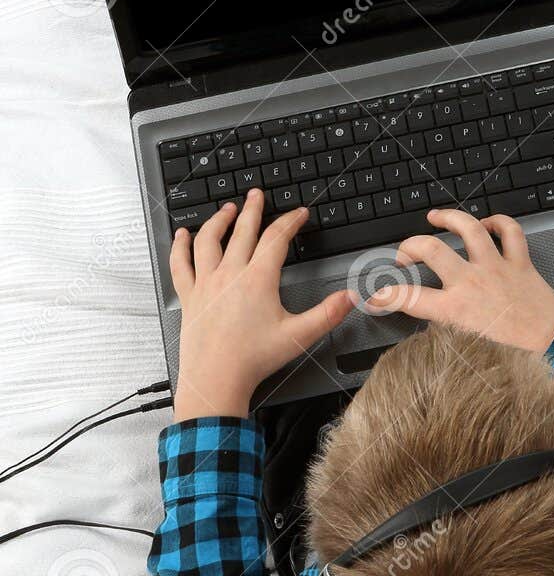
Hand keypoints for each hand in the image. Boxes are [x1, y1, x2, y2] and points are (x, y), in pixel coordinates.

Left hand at [169, 190, 355, 419]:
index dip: (290, 221)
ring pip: (208, 240)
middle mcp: (229, 274)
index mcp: (257, 280)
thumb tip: (351, 297)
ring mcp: (206, 283)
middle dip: (252, 209)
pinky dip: (179, 245)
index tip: (299, 213)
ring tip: (226, 209)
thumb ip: (328, 314)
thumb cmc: (253, 360)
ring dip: (218, 220)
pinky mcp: (189, 296)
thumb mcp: (299, 336)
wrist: (216, 380)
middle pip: (242, 230)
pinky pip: (180, 263)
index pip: (277, 238)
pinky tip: (182, 234)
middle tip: (257, 195)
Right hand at [364, 208, 553, 352]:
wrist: (553, 350)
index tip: (376, 297)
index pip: (408, 298)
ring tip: (435, 217)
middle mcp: (472, 282)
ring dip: (449, 218)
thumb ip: (447, 330)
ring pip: (469, 228)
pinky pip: (510, 231)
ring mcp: (497, 268)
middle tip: (404, 255)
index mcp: (455, 309)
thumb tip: (433, 321)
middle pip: (430, 249)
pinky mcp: (520, 263)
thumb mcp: (468, 349)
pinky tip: (488, 222)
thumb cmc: (515, 356)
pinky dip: (498, 221)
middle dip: (409, 247)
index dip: (385, 296)